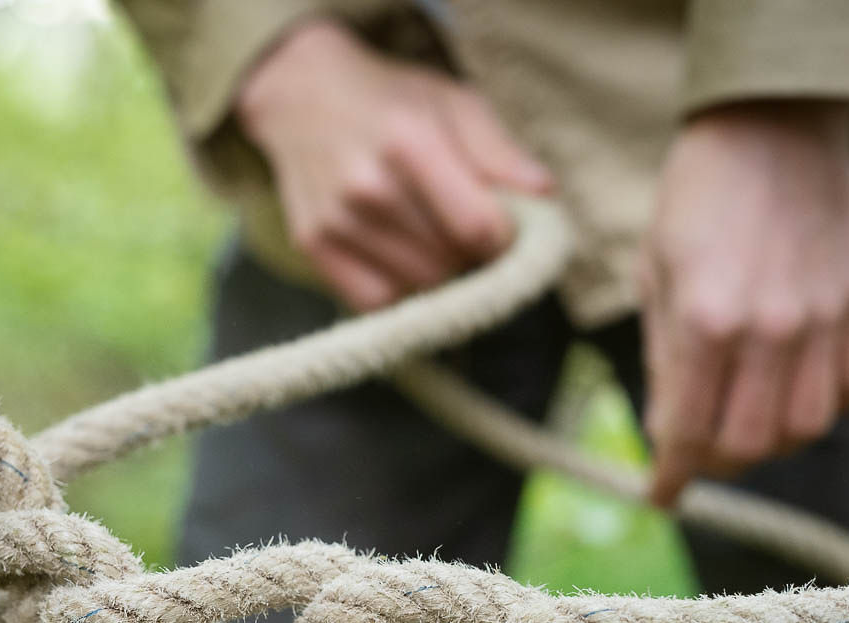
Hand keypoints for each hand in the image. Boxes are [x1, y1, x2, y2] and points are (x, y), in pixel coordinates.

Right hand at [236, 19, 553, 310]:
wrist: (304, 94)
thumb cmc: (394, 100)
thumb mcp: (455, 103)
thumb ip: (501, 152)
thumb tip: (544, 198)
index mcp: (410, 142)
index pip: (479, 229)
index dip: (507, 241)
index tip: (508, 230)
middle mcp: (367, 187)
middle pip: (450, 263)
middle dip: (472, 256)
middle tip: (466, 227)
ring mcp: (335, 221)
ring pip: (419, 287)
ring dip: (438, 273)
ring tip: (431, 234)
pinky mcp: (313, 246)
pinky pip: (377, 302)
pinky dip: (399, 289)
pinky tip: (402, 256)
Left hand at [638, 100, 848, 506]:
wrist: (777, 124)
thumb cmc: (699, 195)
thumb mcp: (657, 272)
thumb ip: (665, 361)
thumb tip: (667, 436)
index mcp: (707, 318)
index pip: (689, 432)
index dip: (672, 475)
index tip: (659, 494)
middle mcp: (772, 328)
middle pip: (749, 445)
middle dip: (715, 463)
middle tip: (697, 452)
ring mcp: (826, 318)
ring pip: (806, 428)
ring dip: (769, 441)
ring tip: (742, 423)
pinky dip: (820, 409)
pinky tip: (790, 394)